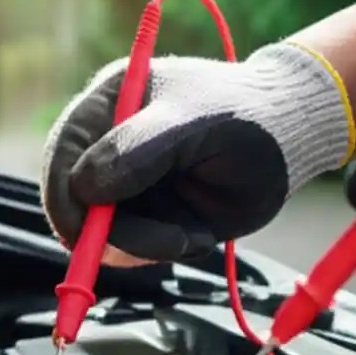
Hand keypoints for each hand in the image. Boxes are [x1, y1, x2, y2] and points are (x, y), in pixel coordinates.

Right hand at [41, 42, 354, 264]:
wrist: (293, 139)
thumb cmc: (245, 113)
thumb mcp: (191, 122)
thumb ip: (137, 150)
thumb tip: (84, 186)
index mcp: (110, 104)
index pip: (63, 152)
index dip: (62, 194)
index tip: (79, 231)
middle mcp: (111, 145)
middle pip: (75, 200)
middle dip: (106, 232)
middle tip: (150, 246)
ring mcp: (130, 185)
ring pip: (105, 233)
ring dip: (143, 245)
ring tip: (189, 233)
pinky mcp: (151, 216)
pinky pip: (136, 250)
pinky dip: (162, 251)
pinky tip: (195, 233)